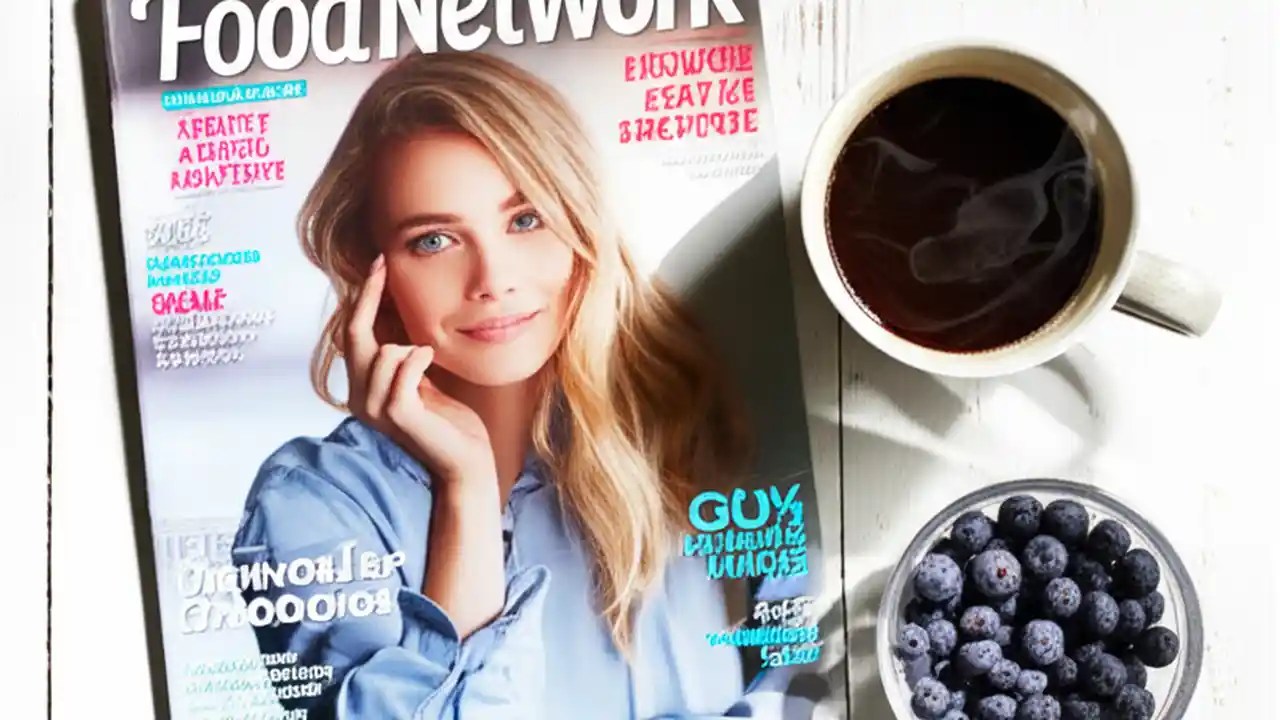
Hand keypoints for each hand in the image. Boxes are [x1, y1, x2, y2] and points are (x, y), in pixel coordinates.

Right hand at [344, 255, 496, 485]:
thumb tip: (399, 311)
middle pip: (355, 337)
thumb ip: (403, 355)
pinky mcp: (398, 414)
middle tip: (386, 267)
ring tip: (430, 363)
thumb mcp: (422, 379)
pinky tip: (431, 362)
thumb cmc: (450, 422)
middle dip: (371, 298)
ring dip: (412, 349)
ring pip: (384, 351)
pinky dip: (419, 358)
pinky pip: (403, 367)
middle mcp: (360, 400)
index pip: (353, 336)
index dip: (363, 299)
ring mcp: (376, 409)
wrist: (468, 460)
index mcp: (363, 390)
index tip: (378, 263)